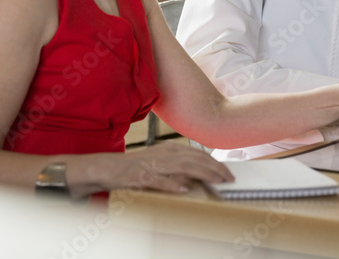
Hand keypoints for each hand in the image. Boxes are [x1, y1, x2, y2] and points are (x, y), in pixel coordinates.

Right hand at [97, 141, 233, 193]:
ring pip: (183, 167)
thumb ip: (179, 163)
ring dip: (202, 173)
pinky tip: (184, 189)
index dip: (215, 163)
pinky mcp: (141, 176)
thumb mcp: (161, 160)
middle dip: (215, 168)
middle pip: (196, 159)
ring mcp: (153, 164)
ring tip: (217, 180)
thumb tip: (200, 171)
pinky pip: (159, 180)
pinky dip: (172, 184)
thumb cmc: (137, 166)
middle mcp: (165, 154)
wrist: (109, 167)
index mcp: (171, 149)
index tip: (228, 172)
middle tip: (229, 178)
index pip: (199, 155)